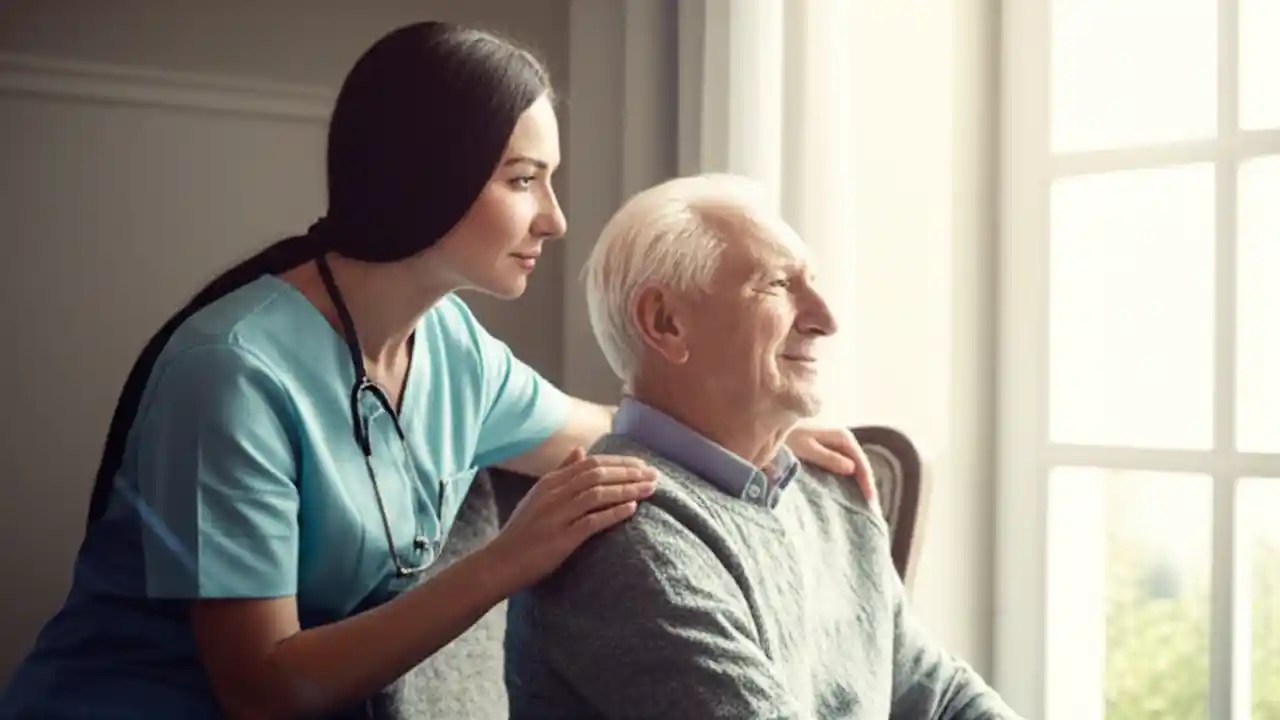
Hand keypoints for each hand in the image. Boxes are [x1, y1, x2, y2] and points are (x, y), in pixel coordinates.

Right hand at [485, 448, 656, 590]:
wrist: (500, 562)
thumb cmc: (522, 531)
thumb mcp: (538, 495)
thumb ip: (560, 472)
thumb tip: (580, 448)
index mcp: (550, 482)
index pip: (591, 463)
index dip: (619, 461)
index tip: (642, 464)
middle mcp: (554, 493)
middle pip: (598, 474)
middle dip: (629, 472)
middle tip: (654, 474)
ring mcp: (557, 515)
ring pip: (598, 493)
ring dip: (627, 489)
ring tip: (650, 489)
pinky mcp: (562, 538)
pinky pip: (592, 521)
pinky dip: (614, 513)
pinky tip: (632, 509)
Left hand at [785, 425, 878, 508]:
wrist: (769, 421)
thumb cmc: (786, 435)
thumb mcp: (806, 448)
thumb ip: (828, 458)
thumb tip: (852, 469)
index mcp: (842, 436)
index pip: (860, 462)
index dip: (866, 481)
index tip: (870, 500)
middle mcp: (842, 438)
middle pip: (859, 463)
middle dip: (865, 483)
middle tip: (870, 506)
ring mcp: (834, 443)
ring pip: (852, 464)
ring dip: (857, 481)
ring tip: (861, 501)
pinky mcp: (825, 448)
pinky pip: (841, 464)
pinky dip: (846, 477)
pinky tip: (846, 489)